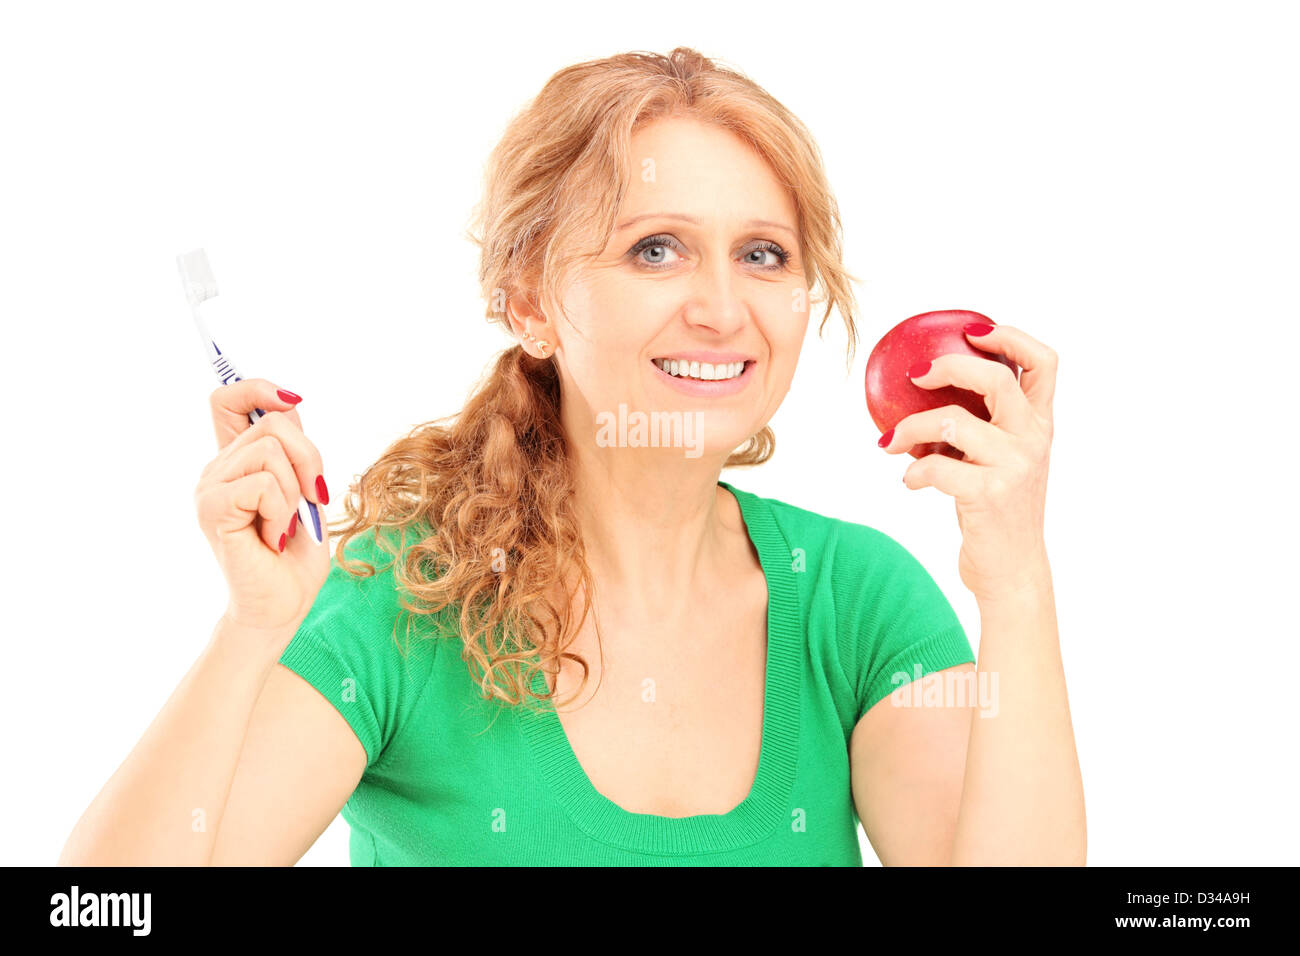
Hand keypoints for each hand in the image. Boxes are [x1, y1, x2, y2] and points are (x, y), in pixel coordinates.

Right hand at [194, 379, 330, 639]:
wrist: (283, 604)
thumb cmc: (295, 554)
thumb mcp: (305, 490)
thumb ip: (294, 449)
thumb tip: (289, 403)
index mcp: (236, 462)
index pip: (227, 399)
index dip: (259, 388)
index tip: (291, 402)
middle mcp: (216, 470)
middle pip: (272, 422)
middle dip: (309, 458)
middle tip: (305, 501)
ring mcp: (209, 489)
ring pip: (273, 450)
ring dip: (295, 492)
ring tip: (283, 525)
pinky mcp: (212, 509)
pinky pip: (265, 484)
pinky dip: (282, 511)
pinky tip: (272, 538)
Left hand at [878, 323, 1057, 601]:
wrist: (1012, 570)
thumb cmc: (998, 511)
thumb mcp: (1002, 461)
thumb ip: (984, 426)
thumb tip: (928, 389)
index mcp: (1040, 425)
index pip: (1044, 363)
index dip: (1011, 337)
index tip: (974, 332)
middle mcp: (1033, 439)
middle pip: (994, 379)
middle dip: (948, 368)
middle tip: (917, 375)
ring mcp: (1014, 466)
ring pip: (952, 421)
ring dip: (911, 428)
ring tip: (892, 443)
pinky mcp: (989, 493)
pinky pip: (936, 466)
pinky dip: (913, 471)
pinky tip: (909, 481)